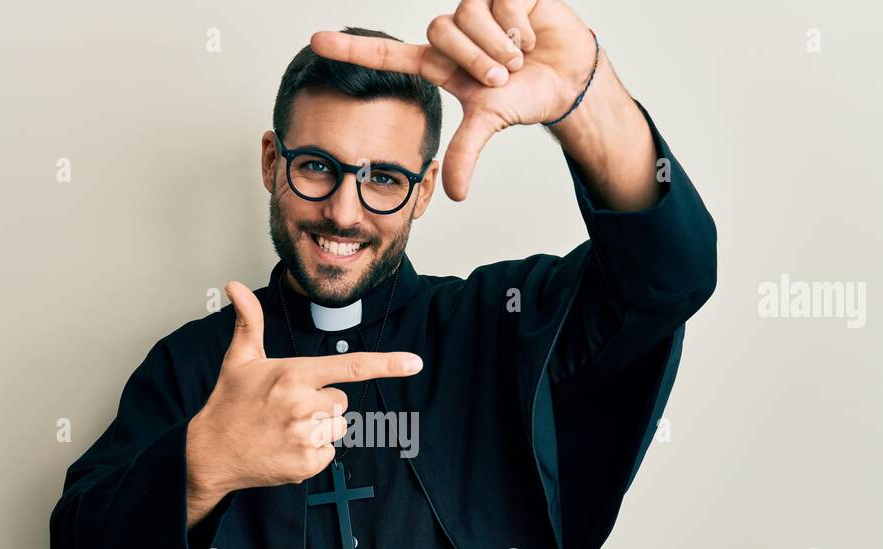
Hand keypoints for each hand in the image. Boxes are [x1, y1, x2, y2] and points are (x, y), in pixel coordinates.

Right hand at [186, 281, 423, 519]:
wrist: (210, 453)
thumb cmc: (229, 404)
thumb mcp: (240, 360)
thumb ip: (249, 322)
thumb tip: (235, 286)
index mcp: (294, 375)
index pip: (350, 366)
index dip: (387, 364)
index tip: (414, 363)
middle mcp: (304, 406)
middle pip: (342, 402)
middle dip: (322, 404)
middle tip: (288, 408)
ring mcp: (306, 437)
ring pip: (338, 428)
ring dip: (318, 428)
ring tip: (285, 428)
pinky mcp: (307, 464)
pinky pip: (328, 453)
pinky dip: (312, 452)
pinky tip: (286, 447)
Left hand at [310, 0, 595, 200]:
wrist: (567, 76)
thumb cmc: (525, 95)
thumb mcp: (490, 122)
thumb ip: (466, 152)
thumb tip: (454, 195)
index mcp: (439, 63)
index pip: (387, 55)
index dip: (353, 50)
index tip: (315, 42)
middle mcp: (451, 32)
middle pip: (440, 32)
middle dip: (476, 60)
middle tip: (503, 75)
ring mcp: (475, 7)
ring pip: (469, 16)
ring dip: (500, 44)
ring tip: (519, 53)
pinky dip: (521, 21)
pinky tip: (531, 29)